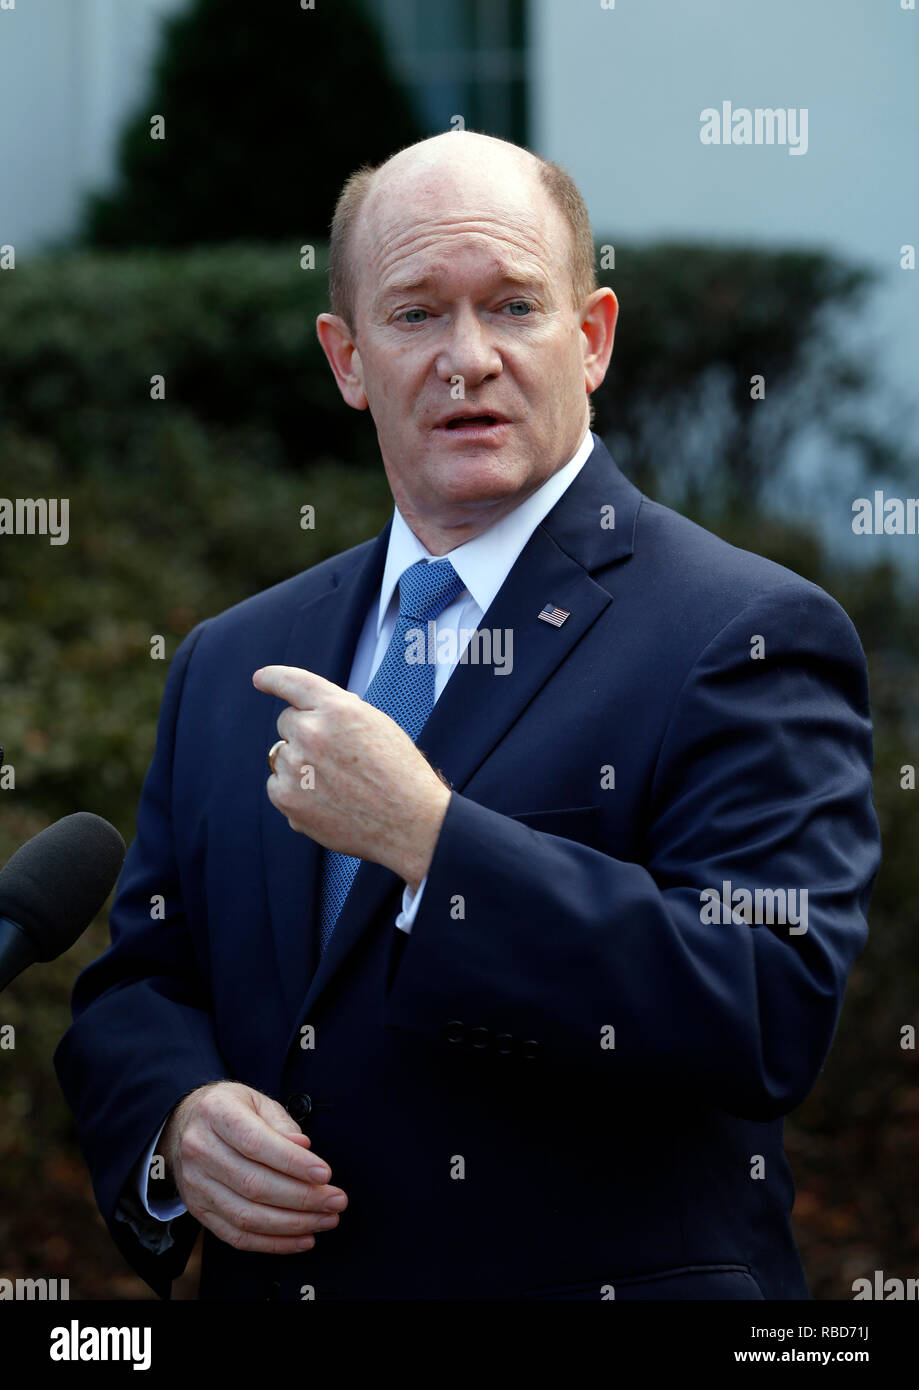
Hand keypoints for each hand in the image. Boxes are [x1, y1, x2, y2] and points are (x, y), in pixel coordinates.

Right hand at [154, 1081, 347, 1253]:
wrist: (186, 1124)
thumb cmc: (231, 1110)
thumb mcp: (257, 1101)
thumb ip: (282, 1123)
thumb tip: (304, 1147)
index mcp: (216, 1113)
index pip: (255, 1143)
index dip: (292, 1162)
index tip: (324, 1174)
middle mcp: (200, 1149)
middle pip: (253, 1184)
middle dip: (302, 1198)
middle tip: (336, 1201)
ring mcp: (196, 1184)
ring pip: (246, 1216)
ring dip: (292, 1224)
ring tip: (325, 1220)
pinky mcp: (198, 1211)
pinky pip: (236, 1236)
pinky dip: (272, 1243)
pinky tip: (301, 1239)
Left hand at [253, 664, 450, 891]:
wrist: (410, 823)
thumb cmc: (401, 774)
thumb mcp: (378, 726)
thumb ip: (340, 715)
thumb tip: (312, 716)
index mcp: (338, 709)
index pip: (294, 682)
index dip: (274, 678)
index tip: (262, 678)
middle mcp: (312, 732)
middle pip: (287, 723)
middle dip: (304, 734)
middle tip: (334, 758)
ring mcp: (296, 766)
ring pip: (282, 756)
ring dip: (301, 765)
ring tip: (338, 785)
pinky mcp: (287, 798)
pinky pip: (277, 786)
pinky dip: (295, 793)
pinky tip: (326, 802)